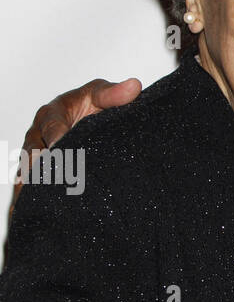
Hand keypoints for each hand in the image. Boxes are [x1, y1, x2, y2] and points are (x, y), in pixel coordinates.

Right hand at [15, 77, 141, 204]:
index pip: (51, 126)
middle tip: (55, 180)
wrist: (88, 124)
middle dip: (43, 168)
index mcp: (50, 115)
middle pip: (35, 155)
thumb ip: (114, 95)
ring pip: (30, 176)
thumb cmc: (90, 107)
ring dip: (37, 189)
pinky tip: (44, 215)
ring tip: (48, 202)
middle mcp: (38, 137)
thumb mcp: (100, 97)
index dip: (56, 137)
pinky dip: (35, 204)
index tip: (61, 146)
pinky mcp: (38, 178)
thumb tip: (134, 86)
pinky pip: (32, 193)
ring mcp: (35, 159)